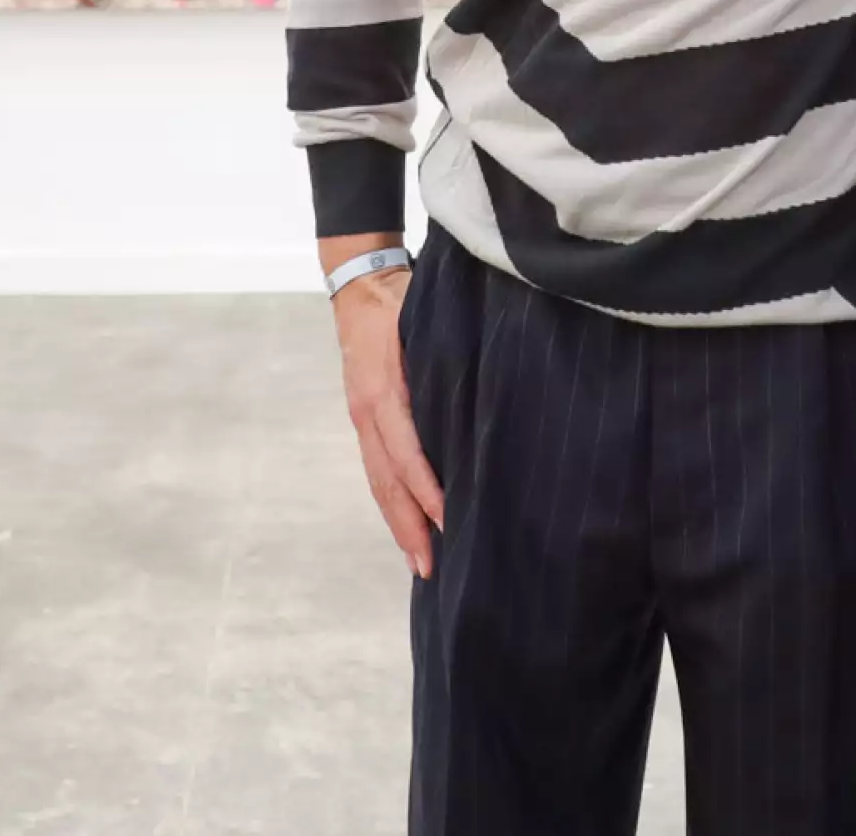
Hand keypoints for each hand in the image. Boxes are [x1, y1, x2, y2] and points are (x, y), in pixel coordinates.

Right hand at [325, 235, 442, 578]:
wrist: (359, 286)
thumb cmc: (406, 300)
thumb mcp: (429, 321)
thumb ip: (454, 358)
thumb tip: (496, 391)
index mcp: (385, 390)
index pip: (406, 451)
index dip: (426, 490)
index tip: (450, 521)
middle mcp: (368, 412)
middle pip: (387, 480)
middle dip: (409, 526)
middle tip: (430, 569)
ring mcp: (362, 419)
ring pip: (379, 482)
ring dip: (399, 524)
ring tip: (420, 564)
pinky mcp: (364, 421)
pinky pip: (377, 470)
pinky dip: (393, 503)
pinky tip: (409, 527)